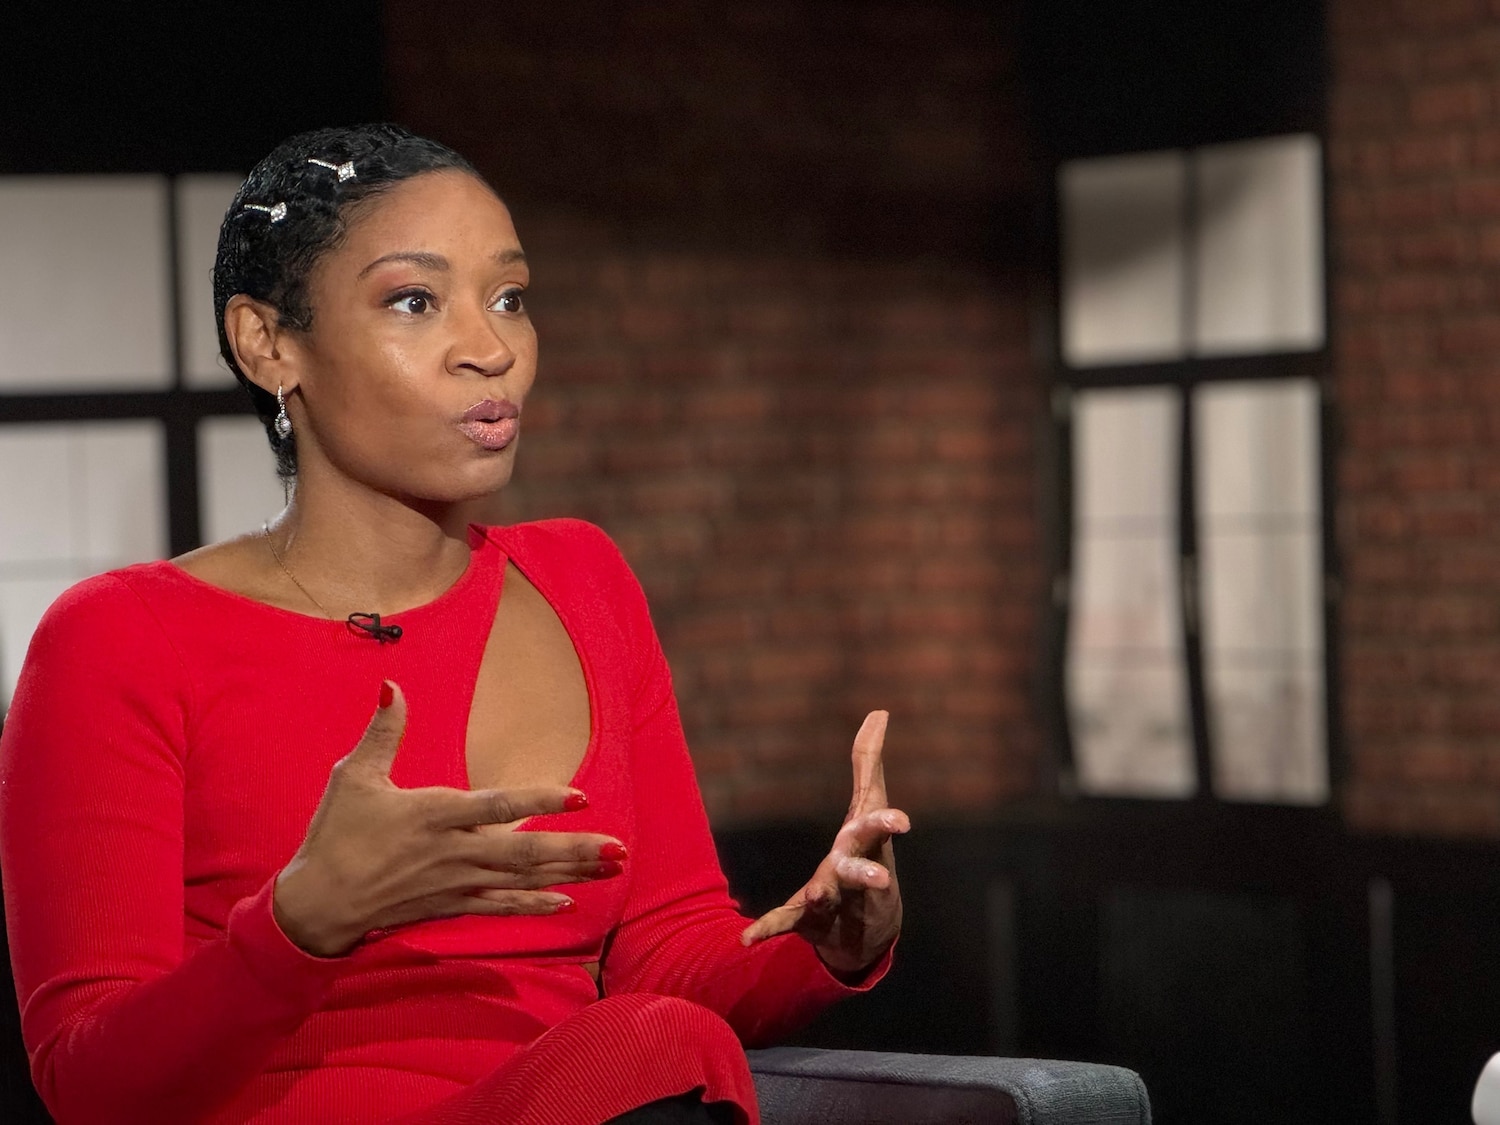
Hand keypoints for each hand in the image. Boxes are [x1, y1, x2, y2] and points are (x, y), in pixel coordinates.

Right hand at [273, 682, 624, 956]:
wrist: (315, 906)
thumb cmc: (333, 836)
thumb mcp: (353, 776)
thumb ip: (383, 732)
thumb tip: (391, 685)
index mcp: (433, 814)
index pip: (497, 806)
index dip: (540, 800)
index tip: (581, 796)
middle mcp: (452, 852)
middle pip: (524, 851)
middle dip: (575, 850)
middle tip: (620, 848)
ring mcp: (455, 883)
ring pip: (522, 880)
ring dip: (569, 873)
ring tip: (611, 868)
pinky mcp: (450, 906)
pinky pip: (500, 908)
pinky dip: (534, 906)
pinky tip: (567, 904)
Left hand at [739, 711, 908, 975]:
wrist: (867, 929)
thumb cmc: (868, 852)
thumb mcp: (868, 805)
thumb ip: (869, 760)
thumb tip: (880, 712)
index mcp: (864, 844)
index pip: (878, 829)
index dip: (887, 823)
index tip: (902, 822)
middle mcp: (851, 873)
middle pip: (861, 870)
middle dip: (869, 872)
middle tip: (883, 880)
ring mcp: (830, 898)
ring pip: (827, 896)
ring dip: (821, 895)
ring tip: (814, 894)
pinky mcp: (805, 919)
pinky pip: (783, 923)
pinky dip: (765, 930)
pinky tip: (745, 938)